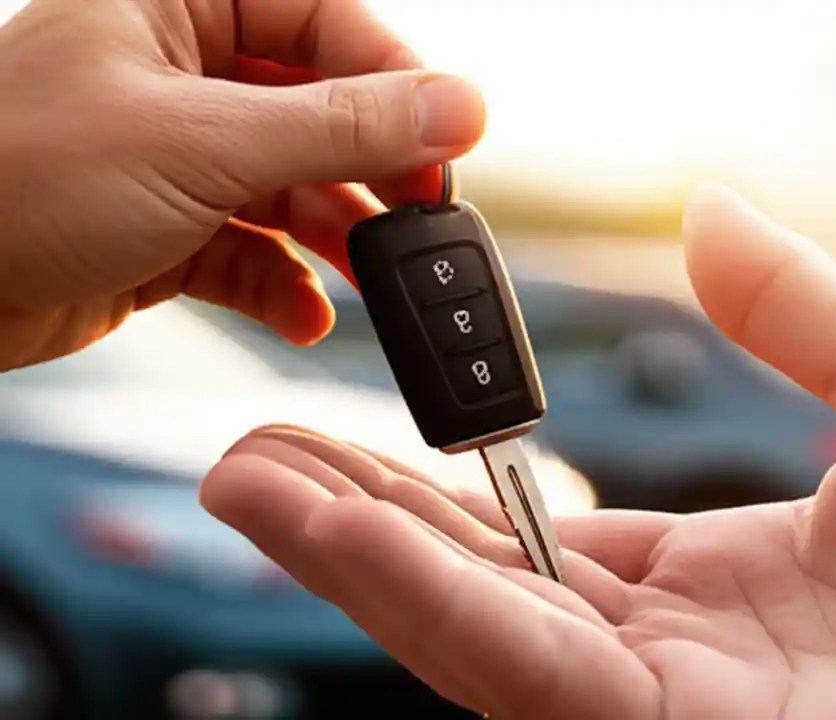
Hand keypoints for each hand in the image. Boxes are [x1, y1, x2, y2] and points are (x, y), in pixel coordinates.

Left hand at [0, 0, 483, 369]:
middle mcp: (181, 70)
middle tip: (416, 219)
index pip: (326, 19)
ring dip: (336, 238)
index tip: (449, 139)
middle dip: (370, 173)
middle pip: (320, 110)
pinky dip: (284, 285)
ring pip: (294, 186)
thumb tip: (462, 106)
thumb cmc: (19, 181)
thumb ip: (344, 126)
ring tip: (372, 279)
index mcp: (179, 3)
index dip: (396, 80)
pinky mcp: (166, 228)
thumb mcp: (205, 143)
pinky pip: (254, 249)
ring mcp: (174, 153)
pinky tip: (304, 314)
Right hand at [200, 186, 835, 718]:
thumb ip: (796, 314)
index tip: (373, 416)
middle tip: (244, 451)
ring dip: (352, 564)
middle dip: (359, 529)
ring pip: (477, 641)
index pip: (548, 541)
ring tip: (241, 480)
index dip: (449, 487)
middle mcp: (683, 665)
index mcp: (728, 589)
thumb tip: (710, 206)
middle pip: (484, 593)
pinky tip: (338, 532)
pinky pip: (529, 675)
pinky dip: (424, 604)